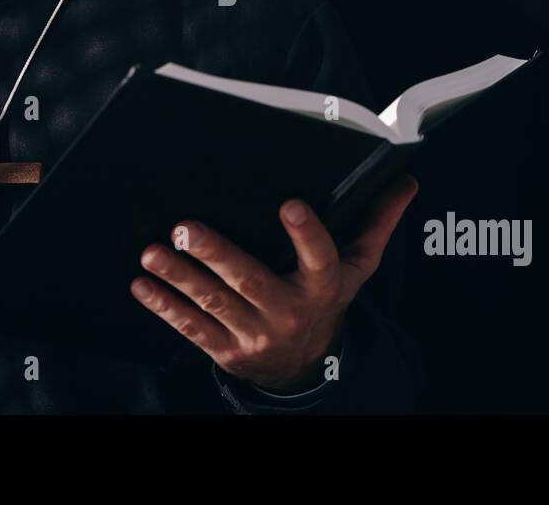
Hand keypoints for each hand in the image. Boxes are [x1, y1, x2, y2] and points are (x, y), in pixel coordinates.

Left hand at [130, 174, 418, 392]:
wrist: (308, 366)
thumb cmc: (326, 299)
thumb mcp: (357, 266)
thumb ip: (377, 222)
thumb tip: (405, 181)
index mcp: (322, 285)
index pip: (320, 257)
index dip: (306, 233)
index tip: (289, 204)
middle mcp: (289, 311)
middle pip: (250, 280)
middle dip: (215, 254)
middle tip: (184, 227)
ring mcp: (256, 334)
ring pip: (214, 303)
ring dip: (180, 279)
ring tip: (152, 253)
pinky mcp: (228, 352)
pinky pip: (193, 329)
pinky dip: (166, 307)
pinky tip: (143, 287)